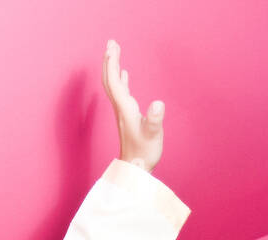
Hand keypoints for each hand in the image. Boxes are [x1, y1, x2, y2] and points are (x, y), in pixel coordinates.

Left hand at [101, 39, 164, 173]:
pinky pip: (121, 93)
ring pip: (114, 85)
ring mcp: (123, 112)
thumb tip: (158, 104)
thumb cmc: (144, 154)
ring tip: (115, 52)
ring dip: (114, 68)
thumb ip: (154, 120)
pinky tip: (124, 74)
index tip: (113, 47)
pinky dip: (121, 80)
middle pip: (110, 80)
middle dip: (110, 61)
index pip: (115, 82)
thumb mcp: (153, 136)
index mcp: (125, 110)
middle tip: (112, 43)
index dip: (113, 64)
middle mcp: (120, 109)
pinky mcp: (127, 116)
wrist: (135, 169)